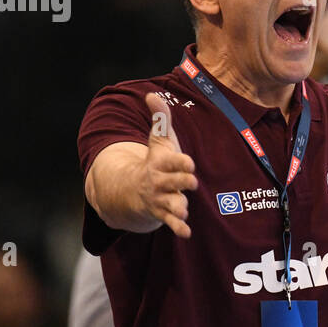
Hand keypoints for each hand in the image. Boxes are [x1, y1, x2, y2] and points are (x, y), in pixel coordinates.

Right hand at [141, 92, 198, 237]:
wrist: (135, 188)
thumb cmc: (155, 161)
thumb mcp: (158, 140)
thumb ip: (160, 118)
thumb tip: (152, 93)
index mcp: (160, 163)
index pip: (170, 161)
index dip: (179, 162)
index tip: (189, 162)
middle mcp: (159, 182)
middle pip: (170, 183)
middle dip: (180, 182)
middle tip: (192, 182)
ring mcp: (161, 199)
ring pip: (169, 204)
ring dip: (177, 207)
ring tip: (183, 210)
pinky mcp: (164, 214)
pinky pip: (171, 223)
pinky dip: (178, 228)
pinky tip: (186, 233)